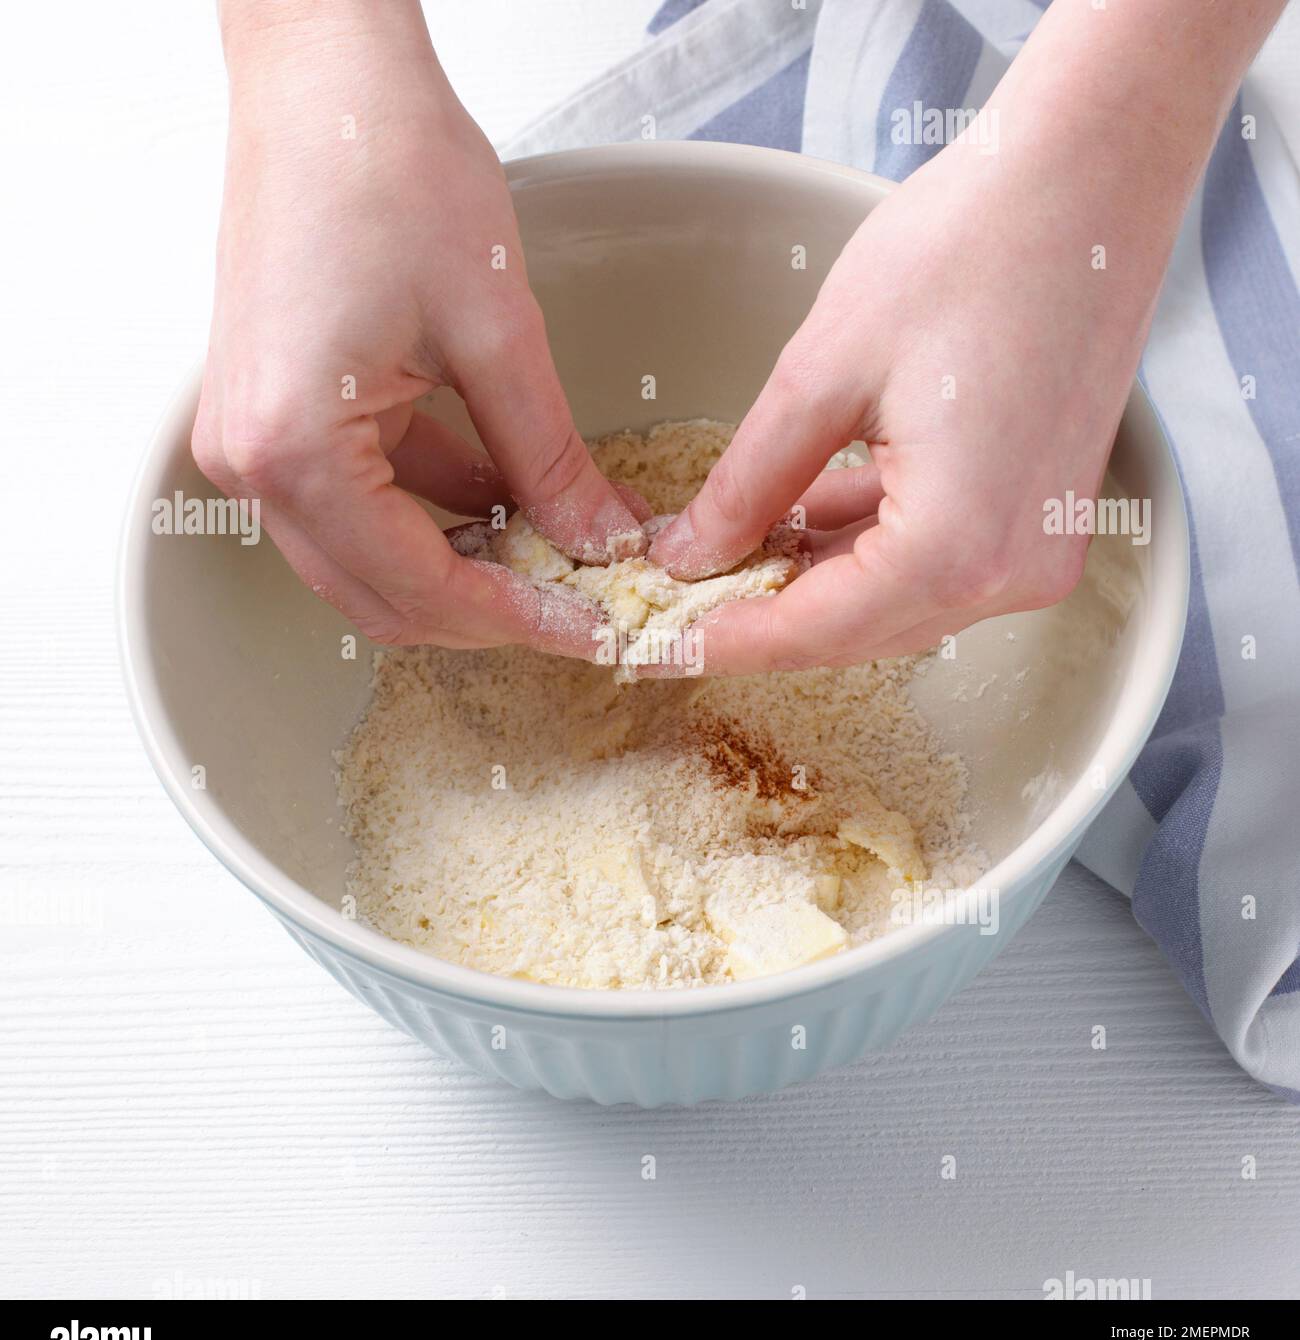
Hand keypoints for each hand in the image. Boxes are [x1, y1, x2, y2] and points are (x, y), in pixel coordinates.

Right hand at [192, 1, 643, 653]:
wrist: (325, 75)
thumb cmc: (385, 165)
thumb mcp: (496, 331)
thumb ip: (550, 458)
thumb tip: (598, 539)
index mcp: (295, 448)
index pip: (422, 589)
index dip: (519, 621)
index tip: (590, 629)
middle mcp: (254, 458)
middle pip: (383, 594)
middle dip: (488, 609)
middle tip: (577, 605)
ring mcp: (255, 436)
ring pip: (369, 557)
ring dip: (462, 566)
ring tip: (556, 555)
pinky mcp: (276, 409)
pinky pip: (360, 498)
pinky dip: (435, 513)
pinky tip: (507, 501)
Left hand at [647, 0, 1282, 673]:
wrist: (1088, 178)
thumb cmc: (967, 251)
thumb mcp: (824, 374)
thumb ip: (749, 484)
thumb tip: (690, 554)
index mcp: (956, 550)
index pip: (810, 633)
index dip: (719, 640)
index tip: (652, 646)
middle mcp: (1008, 575)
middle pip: (853, 632)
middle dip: (759, 615)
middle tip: (676, 597)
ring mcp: (1036, 550)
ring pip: (891, 604)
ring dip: (809, 583)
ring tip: (727, 549)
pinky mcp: (1041, 517)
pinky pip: (933, 564)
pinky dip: (863, 550)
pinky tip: (805, 515)